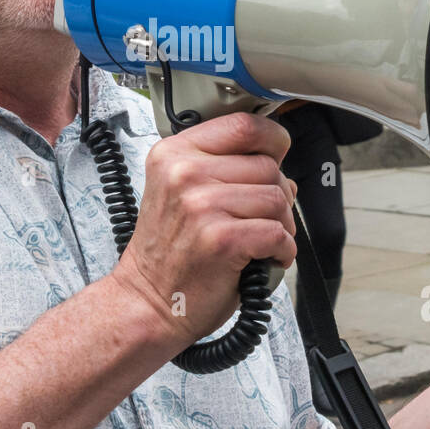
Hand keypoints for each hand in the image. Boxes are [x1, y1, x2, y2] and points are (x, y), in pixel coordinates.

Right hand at [111, 113, 298, 349]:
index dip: (273, 138)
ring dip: (281, 225)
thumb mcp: (181, 193)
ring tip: (260, 241)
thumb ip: (222, 167)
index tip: (277, 153)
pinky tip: (264, 258)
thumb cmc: (169, 254)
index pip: (242, 124)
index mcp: (173, 154)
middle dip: (277, 194)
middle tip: (258, 218)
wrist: (147, 303)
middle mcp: (184, 173)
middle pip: (268, 165)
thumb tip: (278, 160)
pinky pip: (278, 233)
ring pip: (278, 198)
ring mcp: (201, 205)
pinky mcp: (222, 238)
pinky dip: (282, 251)